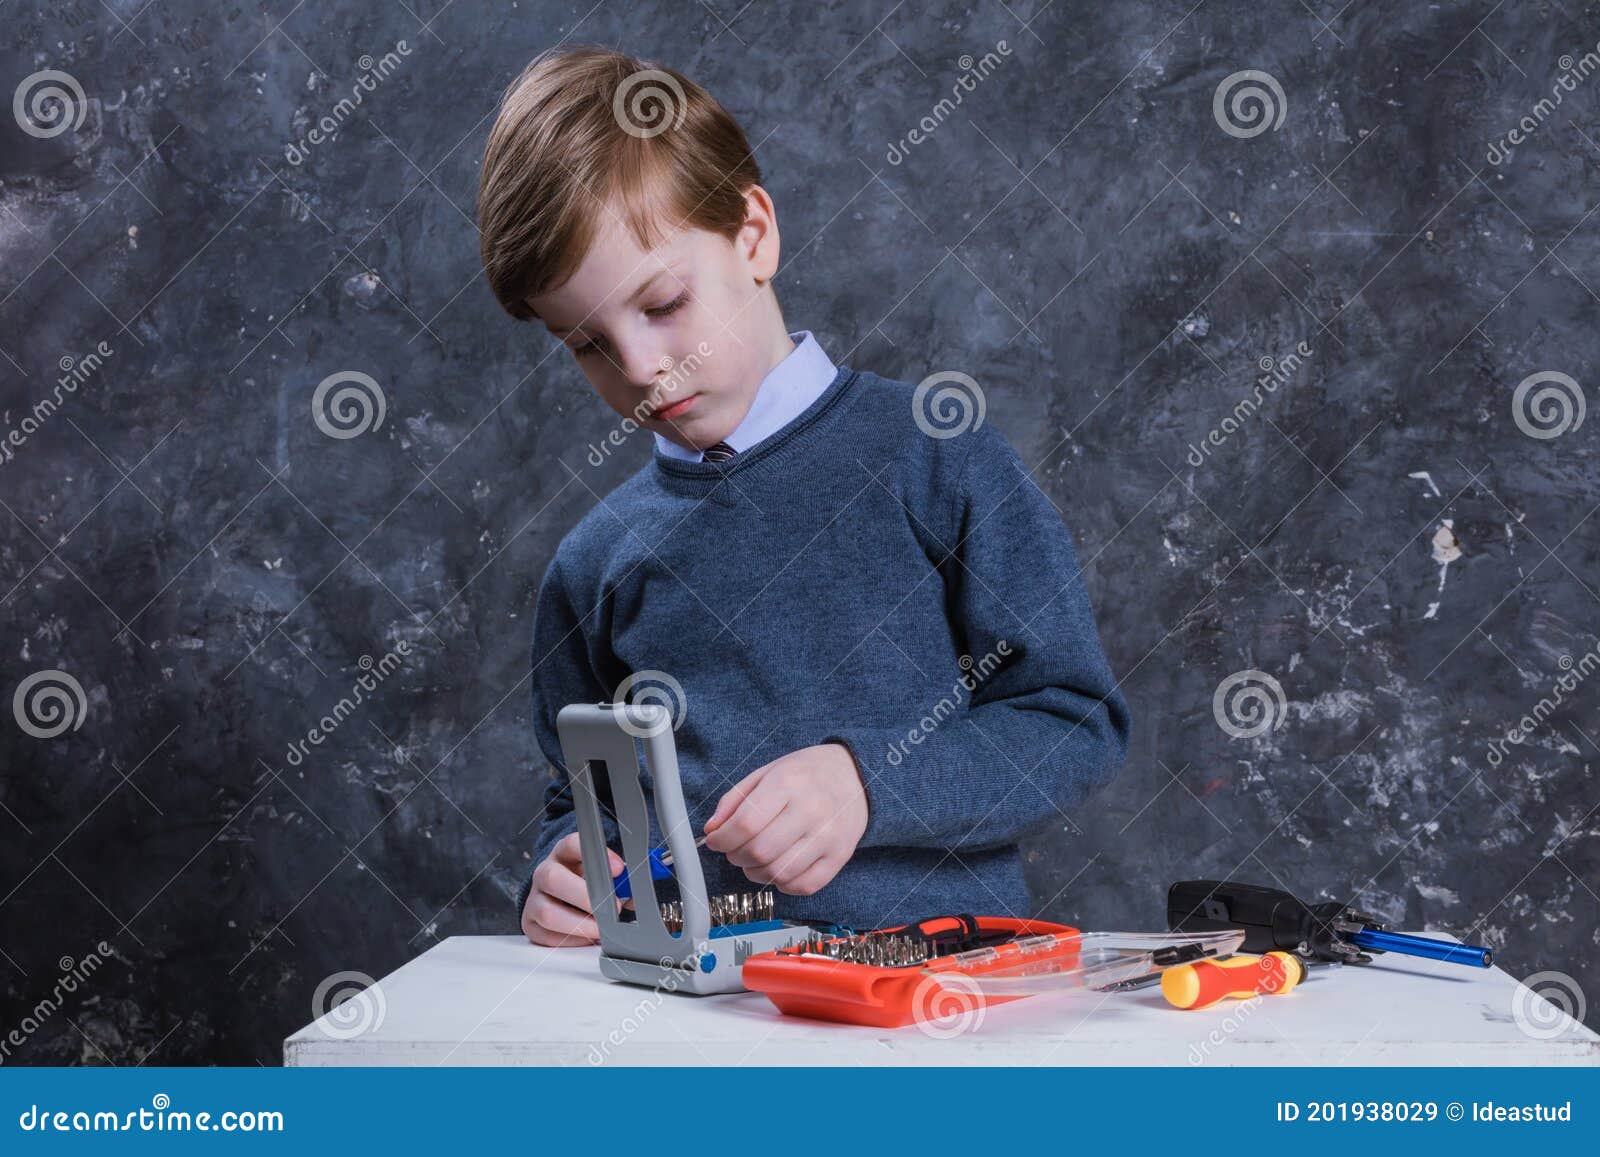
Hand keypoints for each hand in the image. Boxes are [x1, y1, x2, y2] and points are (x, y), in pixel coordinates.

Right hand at [521, 831, 627, 946]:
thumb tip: (634, 898)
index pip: (573, 844)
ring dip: (579, 925)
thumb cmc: (584, 882)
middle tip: (611, 909)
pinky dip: (570, 940)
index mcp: (564, 853)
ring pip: (548, 912)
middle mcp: (544, 872)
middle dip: (586, 897)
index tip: (619, 870)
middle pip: (554, 879)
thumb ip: (617, 881)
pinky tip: (585, 936)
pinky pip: (547, 935)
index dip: (597, 856)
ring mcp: (534, 898)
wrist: (558, 894)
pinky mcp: (530, 922)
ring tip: (600, 929)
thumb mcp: (600, 873)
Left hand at [703, 742, 867, 895]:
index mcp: (788, 784)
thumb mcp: (767, 773)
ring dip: (755, 872)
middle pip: (759, 852)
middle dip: (736, 856)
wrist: (855, 776)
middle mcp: (811, 811)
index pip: (746, 823)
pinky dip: (782, 884)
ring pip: (778, 873)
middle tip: (736, 849)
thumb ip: (735, 800)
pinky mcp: (840, 857)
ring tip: (755, 858)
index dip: (722, 839)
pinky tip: (779, 868)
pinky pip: (803, 886)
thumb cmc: (807, 774)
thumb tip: (712, 830)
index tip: (716, 840)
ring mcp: (828, 837)